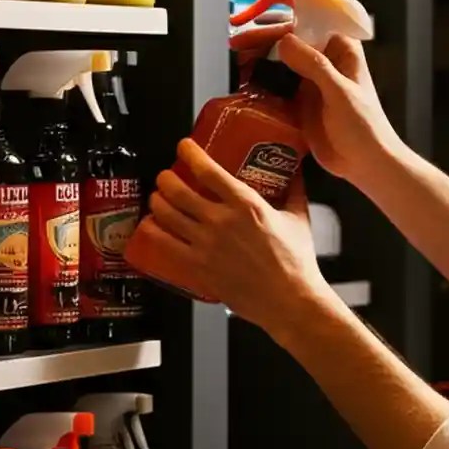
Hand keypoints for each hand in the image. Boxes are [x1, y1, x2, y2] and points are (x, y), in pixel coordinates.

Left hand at [136, 139, 332, 334]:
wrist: (289, 300)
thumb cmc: (296, 262)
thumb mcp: (298, 218)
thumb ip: (294, 190)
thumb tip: (295, 170)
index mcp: (246, 204)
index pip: (208, 170)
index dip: (190, 153)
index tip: (184, 147)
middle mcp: (221, 221)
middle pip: (178, 190)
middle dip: (166, 178)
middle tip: (166, 176)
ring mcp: (206, 244)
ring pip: (166, 214)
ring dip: (156, 201)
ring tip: (156, 197)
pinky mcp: (197, 266)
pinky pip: (164, 244)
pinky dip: (152, 230)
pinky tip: (151, 225)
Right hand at [231, 22, 405, 188]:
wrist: (365, 163)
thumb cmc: (365, 127)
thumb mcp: (339, 92)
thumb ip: (314, 65)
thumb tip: (284, 42)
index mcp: (341, 50)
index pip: (309, 22)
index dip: (283, 17)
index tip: (257, 19)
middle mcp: (324, 61)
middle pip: (288, 40)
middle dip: (262, 39)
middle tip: (238, 43)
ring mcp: (309, 81)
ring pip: (278, 61)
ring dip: (258, 59)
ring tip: (237, 61)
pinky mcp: (298, 101)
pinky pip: (274, 85)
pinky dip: (259, 83)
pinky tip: (244, 83)